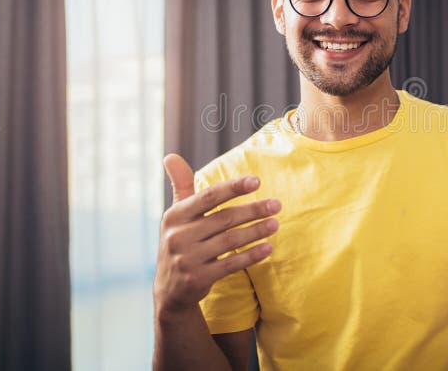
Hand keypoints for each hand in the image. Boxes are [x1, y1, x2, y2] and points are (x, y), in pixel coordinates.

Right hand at [153, 154, 280, 318]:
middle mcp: (178, 236)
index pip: (208, 197)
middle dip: (253, 210)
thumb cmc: (181, 242)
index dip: (233, 188)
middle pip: (224, 219)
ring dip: (256, 232)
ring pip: (230, 241)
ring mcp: (187, 259)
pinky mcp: (198, 279)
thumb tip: (170, 155)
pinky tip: (268, 248)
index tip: (257, 181)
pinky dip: (251, 256)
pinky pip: (231, 264)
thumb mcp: (176, 215)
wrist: (170, 291)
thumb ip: (180, 186)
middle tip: (277, 205)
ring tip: (275, 224)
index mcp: (175, 216)